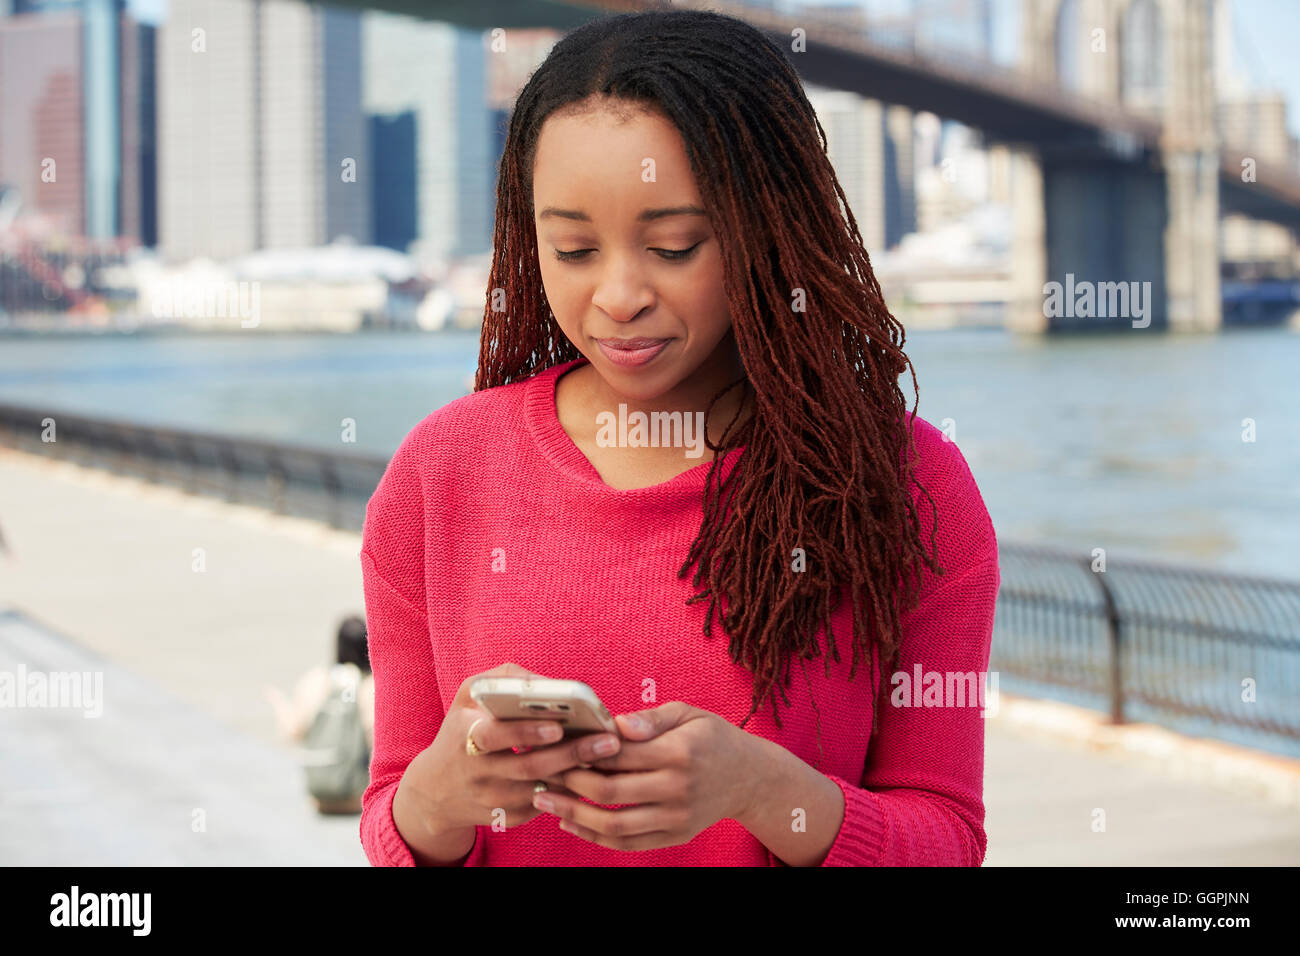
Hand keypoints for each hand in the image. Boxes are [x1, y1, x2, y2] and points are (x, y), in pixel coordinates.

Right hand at [393, 663, 623, 850]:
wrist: (435, 789)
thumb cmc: (462, 728)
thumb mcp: (468, 695)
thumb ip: (505, 679)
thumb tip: (548, 684)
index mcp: (466, 737)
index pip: (496, 735)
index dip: (527, 731)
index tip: (559, 725)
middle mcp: (477, 772)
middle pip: (529, 766)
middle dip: (572, 753)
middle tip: (608, 742)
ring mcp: (492, 800)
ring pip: (542, 789)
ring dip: (578, 774)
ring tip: (609, 757)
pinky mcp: (506, 819)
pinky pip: (544, 804)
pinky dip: (569, 792)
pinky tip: (592, 776)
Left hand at [535, 702, 760, 850]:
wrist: (750, 778)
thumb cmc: (712, 738)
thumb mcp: (688, 713)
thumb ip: (650, 718)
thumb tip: (615, 724)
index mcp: (679, 751)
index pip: (619, 753)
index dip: (583, 750)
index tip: (555, 745)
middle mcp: (678, 788)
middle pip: (610, 792)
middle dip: (568, 784)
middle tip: (540, 774)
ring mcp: (677, 817)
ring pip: (614, 825)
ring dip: (573, 815)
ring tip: (544, 802)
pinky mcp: (676, 836)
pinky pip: (628, 844)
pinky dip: (595, 838)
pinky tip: (572, 824)